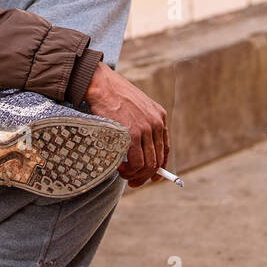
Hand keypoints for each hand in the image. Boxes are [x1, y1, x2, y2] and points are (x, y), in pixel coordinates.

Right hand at [83, 62, 168, 188]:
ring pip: (148, 165)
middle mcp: (156, 123)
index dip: (160, 167)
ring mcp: (145, 129)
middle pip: (157, 160)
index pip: (165, 149)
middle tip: (134, 182)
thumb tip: (140, 149)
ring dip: (136, 175)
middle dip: (146, 176)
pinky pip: (137, 162)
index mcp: (159, 116)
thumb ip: (142, 124)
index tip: (153, 177)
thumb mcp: (136, 107)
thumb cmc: (113, 95)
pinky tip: (120, 168)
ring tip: (124, 175)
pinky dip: (129, 171)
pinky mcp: (132, 134)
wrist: (101, 83)